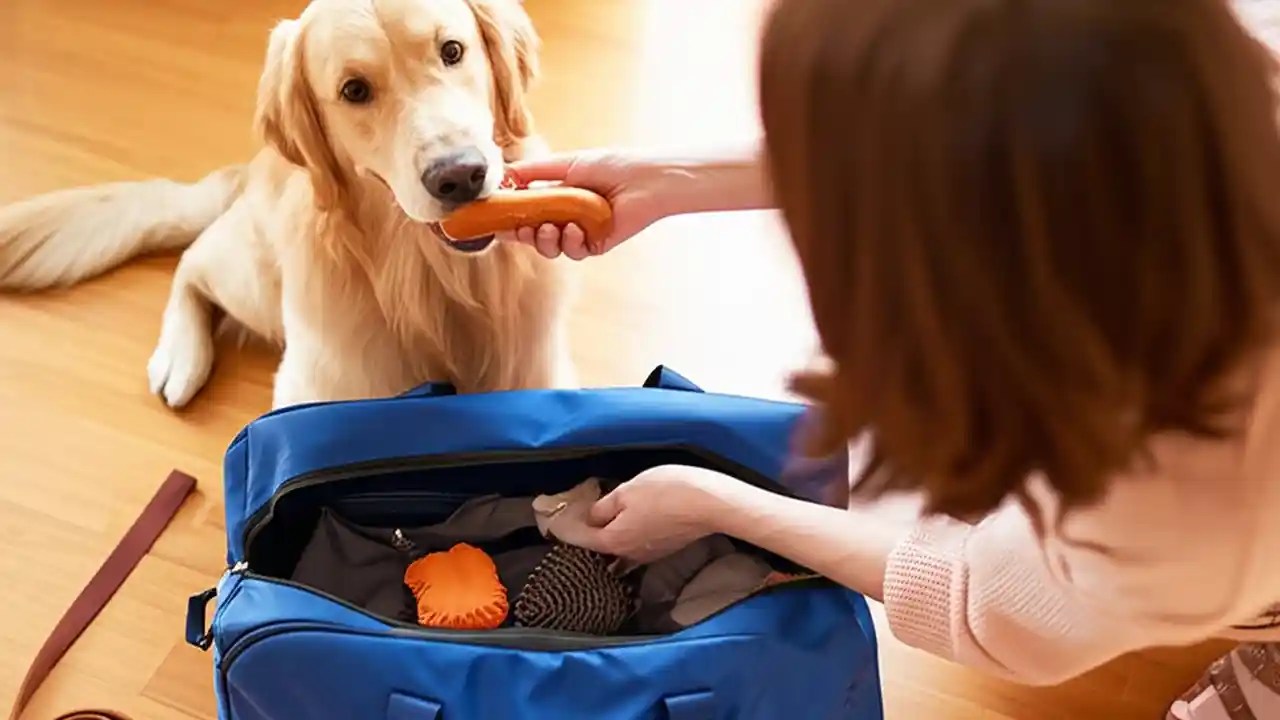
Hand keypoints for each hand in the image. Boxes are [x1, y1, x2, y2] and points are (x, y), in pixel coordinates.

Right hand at [500, 149, 677, 259]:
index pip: (527, 212)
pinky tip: (574, 229)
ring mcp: (580, 233)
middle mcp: (566, 217)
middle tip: (520, 227)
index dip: (510, 218)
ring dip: (544, 240)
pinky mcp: (595, 245)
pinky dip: (569, 242)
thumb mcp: (566, 164)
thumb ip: (533, 171)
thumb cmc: (610, 166)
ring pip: (551, 248)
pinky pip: (573, 252)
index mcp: (557, 197)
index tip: (494, 220)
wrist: (643, 181)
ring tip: (549, 228)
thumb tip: (504, 174)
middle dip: (523, 233)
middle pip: (534, 234)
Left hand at [573, 465, 734, 562]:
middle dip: (591, 535)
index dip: (567, 529)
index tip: (555, 523)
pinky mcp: (665, 548)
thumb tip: (592, 517)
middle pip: (602, 547)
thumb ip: (604, 507)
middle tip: (580, 518)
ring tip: (606, 518)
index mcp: (614, 540)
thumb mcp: (628, 491)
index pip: (582, 540)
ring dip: (612, 535)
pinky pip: (639, 545)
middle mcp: (629, 554)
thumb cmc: (667, 492)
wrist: (711, 504)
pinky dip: (631, 535)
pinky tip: (634, 520)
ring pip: (621, 547)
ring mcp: (649, 554)